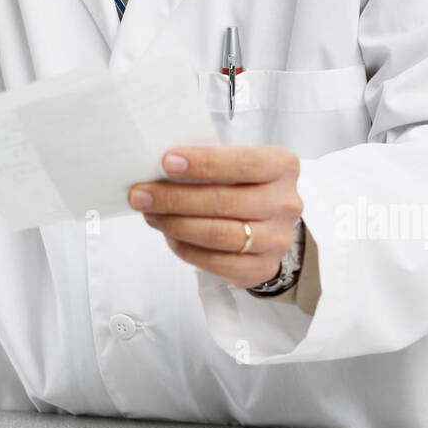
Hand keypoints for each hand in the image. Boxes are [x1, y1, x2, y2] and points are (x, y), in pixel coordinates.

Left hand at [127, 145, 302, 286]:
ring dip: (175, 224)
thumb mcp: (236, 161)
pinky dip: (185, 248)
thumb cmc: (244, 183)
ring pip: (217, 235)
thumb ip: (208, 160)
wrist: (270, 220)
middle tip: (141, 193)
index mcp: (282, 167)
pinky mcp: (263, 268)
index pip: (242, 163)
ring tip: (150, 213)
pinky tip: (168, 234)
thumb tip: (162, 167)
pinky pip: (215, 262)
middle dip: (175, 198)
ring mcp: (277, 239)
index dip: (203, 163)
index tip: (166, 162)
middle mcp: (285, 203)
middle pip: (223, 202)